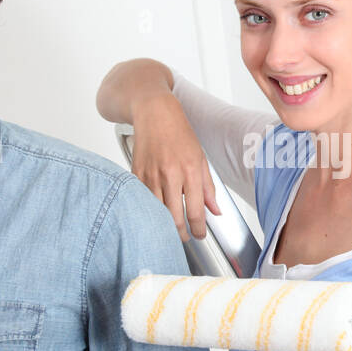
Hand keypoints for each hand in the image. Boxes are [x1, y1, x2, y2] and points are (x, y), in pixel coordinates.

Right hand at [129, 91, 220, 241]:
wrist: (154, 113)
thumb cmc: (179, 133)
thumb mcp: (201, 158)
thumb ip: (208, 187)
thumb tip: (215, 210)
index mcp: (190, 170)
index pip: (195, 211)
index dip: (198, 229)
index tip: (200, 235)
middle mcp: (170, 174)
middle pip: (174, 217)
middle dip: (180, 233)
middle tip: (184, 237)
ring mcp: (151, 175)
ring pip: (156, 212)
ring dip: (164, 224)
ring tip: (171, 228)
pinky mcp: (136, 174)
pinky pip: (143, 200)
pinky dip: (149, 210)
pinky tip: (155, 213)